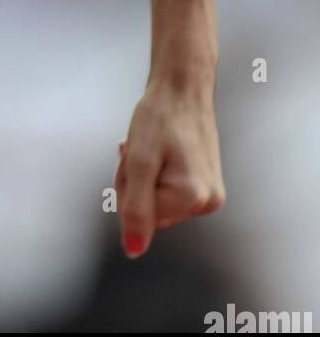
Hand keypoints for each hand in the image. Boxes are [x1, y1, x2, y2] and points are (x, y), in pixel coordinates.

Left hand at [114, 79, 224, 256]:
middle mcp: (208, 202)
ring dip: (143, 176)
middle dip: (135, 183)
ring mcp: (210, 194)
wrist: (182, 86)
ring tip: (148, 146)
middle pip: (151, 211)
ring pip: (157, 200)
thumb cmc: (159, 116)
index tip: (131, 156)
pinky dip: (155, 172)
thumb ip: (136, 209)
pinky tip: (157, 149)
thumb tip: (133, 251)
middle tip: (137, 148)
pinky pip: (169, 190)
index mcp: (193, 198)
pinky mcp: (206, 183)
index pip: (140, 217)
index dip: (127, 187)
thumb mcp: (139, 161)